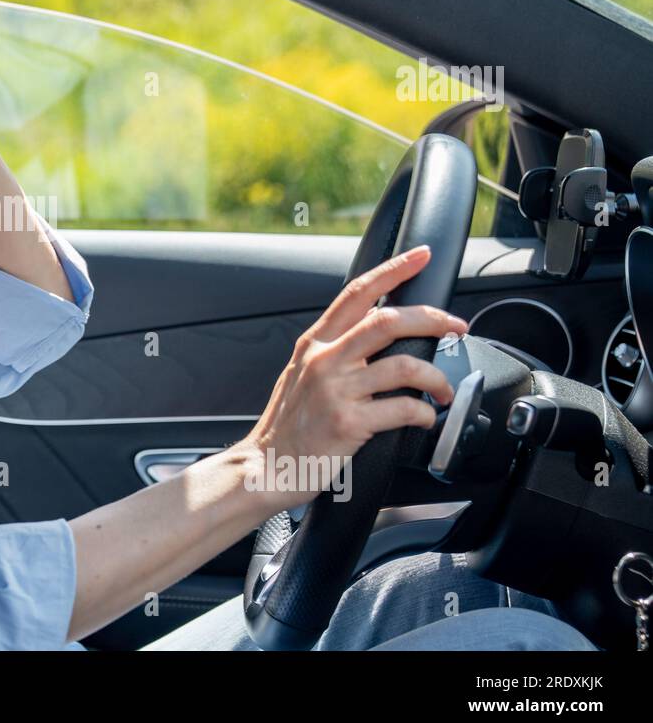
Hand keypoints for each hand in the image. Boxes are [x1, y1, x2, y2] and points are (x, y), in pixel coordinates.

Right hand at [235, 245, 466, 511]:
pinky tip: (425, 419)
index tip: (421, 256)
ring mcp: (336, 391)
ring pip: (405, 366)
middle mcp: (324, 360)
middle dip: (432, 319)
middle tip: (456, 327)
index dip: (393, 270)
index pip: (357, 293)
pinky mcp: (348, 423)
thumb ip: (334, 352)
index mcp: (314, 344)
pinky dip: (425, 414)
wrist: (266, 467)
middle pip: (388, 321)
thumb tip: (376, 336)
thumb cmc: (287, 427)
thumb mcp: (301, 375)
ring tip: (444, 391)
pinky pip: (404, 409)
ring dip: (438, 378)